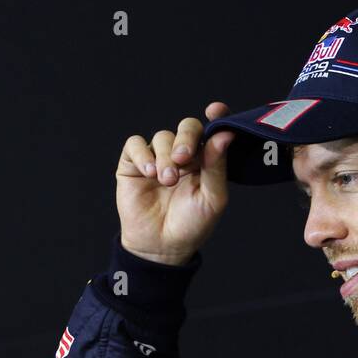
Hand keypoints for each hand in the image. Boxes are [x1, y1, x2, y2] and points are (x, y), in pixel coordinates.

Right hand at [116, 101, 234, 265]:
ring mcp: (158, 157)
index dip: (216, 116)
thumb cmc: (191, 225)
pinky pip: (135, 144)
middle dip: (186, 138)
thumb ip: (217, 166)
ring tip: (166, 180)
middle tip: (183, 159)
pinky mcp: (133, 163)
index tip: (216, 110)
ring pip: (162, 136)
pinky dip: (142, 155)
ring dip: (164, 157)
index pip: (212, 130)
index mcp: (206, 160)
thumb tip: (225, 134)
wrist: (161, 246)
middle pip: (187, 127)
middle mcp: (183, 154)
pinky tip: (149, 173)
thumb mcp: (212, 198)